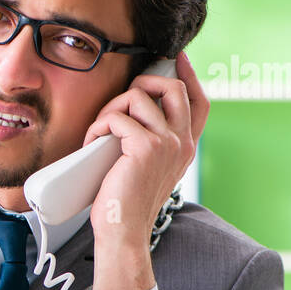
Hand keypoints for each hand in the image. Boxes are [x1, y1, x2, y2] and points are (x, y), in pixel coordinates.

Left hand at [80, 51, 206, 247]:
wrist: (124, 231)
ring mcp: (167, 143)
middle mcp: (182, 142)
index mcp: (185, 147)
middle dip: (142, 83)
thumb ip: (149, 143)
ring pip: (137, 98)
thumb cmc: (126, 203)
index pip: (199, 102)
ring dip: (110, 110)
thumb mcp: (147, 169)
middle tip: (119, 103)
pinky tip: (91, 144)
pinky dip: (98, 127)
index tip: (176, 57)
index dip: (189, 75)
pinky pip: (116, 118)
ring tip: (99, 133)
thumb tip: (131, 115)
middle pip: (172, 88)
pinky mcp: (145, 147)